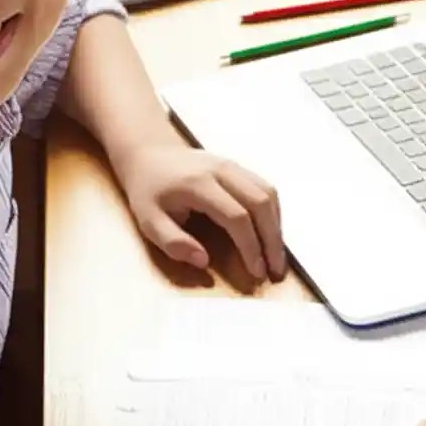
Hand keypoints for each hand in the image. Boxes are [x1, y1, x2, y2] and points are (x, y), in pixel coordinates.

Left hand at [112, 140, 285, 281]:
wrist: (149, 154)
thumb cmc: (148, 189)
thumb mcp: (148, 220)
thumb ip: (173, 242)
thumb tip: (203, 261)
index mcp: (198, 184)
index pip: (236, 216)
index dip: (250, 246)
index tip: (256, 271)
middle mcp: (221, 170)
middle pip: (260, 203)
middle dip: (272, 240)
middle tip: (276, 270)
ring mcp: (232, 165)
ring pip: (268, 193)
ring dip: (277, 226)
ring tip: (277, 256)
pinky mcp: (238, 167)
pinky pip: (265, 188)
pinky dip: (273, 213)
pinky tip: (270, 233)